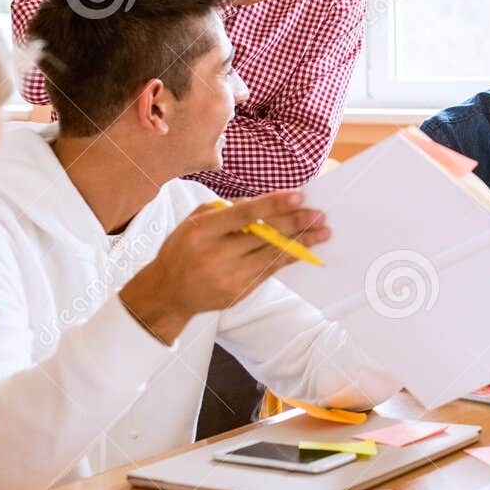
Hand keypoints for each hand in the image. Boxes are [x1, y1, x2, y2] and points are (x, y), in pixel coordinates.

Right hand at [120, 192, 329, 342]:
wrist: (167, 292)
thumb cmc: (182, 250)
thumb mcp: (194, 221)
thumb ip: (227, 210)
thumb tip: (263, 204)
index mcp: (202, 231)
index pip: (244, 215)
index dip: (274, 205)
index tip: (299, 197)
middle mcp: (215, 255)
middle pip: (264, 236)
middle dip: (295, 224)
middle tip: (319, 215)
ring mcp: (228, 277)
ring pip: (271, 256)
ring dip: (300, 243)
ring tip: (322, 233)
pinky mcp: (238, 292)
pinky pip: (269, 272)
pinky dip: (288, 259)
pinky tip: (304, 250)